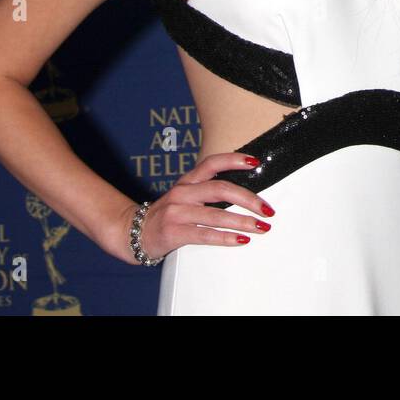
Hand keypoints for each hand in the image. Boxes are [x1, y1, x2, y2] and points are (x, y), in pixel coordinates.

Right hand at [123, 152, 275, 263]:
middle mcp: (183, 193)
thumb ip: (207, 191)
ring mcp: (177, 212)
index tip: (256, 161)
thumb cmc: (168, 215)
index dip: (234, 159)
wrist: (132, 232)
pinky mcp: (173, 232)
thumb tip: (245, 194)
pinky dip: (226, 238)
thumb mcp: (185, 196)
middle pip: (220, 189)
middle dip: (248, 199)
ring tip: (261, 227)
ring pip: (216, 215)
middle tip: (267, 209)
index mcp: (188, 181)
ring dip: (242, 221)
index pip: (212, 163)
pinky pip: (205, 235)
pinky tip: (241, 240)